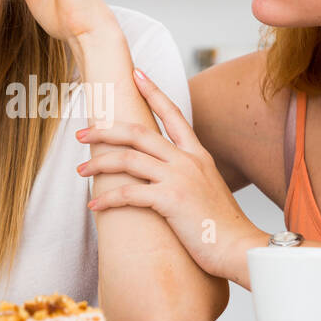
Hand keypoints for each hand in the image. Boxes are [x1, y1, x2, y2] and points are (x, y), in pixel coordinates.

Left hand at [77, 69, 267, 282]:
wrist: (240, 248)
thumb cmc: (222, 227)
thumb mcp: (208, 191)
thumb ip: (189, 177)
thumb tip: (166, 178)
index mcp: (198, 155)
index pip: (173, 114)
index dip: (153, 91)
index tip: (136, 73)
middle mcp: (188, 160)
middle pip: (138, 131)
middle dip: (105, 129)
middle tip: (81, 133)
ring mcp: (179, 178)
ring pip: (128, 158)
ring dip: (98, 163)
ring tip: (80, 170)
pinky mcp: (171, 200)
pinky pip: (128, 193)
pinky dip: (107, 198)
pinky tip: (94, 206)